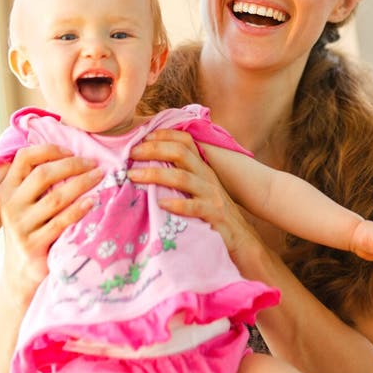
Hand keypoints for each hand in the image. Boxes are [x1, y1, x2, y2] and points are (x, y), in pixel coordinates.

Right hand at [0, 144, 102, 299]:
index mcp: (6, 189)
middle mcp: (10, 205)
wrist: (19, 273)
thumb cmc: (31, 228)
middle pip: (42, 174)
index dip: (49, 149)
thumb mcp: (25, 203)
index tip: (71, 151)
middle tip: (94, 164)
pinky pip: (61, 222)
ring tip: (99, 177)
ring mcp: (20, 226)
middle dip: (72, 165)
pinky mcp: (32, 245)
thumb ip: (37, 181)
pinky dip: (79, 209)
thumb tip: (72, 152)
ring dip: (81, 184)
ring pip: (55, 198)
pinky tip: (93, 201)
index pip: (24, 157)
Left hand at [128, 129, 260, 262]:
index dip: (165, 134)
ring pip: (183, 177)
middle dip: (154, 149)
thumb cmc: (211, 213)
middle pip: (180, 153)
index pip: (185, 141)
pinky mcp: (214, 215)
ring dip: (155, 174)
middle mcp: (207, 176)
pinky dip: (176, 204)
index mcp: (202, 167)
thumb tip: (148, 166)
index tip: (143, 136)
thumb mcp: (198, 189)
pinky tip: (160, 204)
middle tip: (131, 153)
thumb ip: (180, 176)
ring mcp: (211, 194)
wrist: (240, 237)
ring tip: (133, 175)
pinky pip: (194, 207)